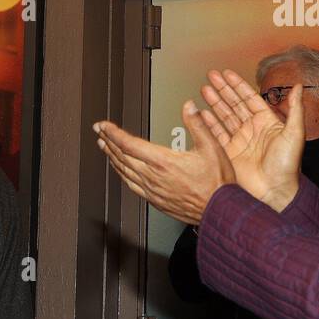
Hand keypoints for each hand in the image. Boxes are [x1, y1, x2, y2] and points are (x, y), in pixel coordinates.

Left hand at [95, 100, 234, 225]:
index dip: (113, 133)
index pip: (129, 144)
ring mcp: (151, 189)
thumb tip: (189, 107)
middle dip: (108, 141)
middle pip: (122, 156)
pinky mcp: (154, 199)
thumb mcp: (212, 147)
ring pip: (123, 171)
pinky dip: (121, 173)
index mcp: (163, 161)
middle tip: (100, 131)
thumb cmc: (217, 183)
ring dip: (112, 156)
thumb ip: (198, 125)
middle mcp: (153, 176)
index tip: (103, 125)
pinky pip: (131, 184)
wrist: (219, 211)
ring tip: (104, 146)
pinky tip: (120, 170)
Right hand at [198, 69, 303, 211]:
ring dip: (213, 102)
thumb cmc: (287, 166)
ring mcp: (239, 141)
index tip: (226, 74)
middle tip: (211, 76)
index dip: (237, 85)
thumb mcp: (295, 133)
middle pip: (234, 104)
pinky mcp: (228, 153)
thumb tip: (298, 87)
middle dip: (222, 89)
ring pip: (223, 116)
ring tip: (204, 90)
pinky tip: (201, 113)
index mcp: (267, 123)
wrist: (274, 192)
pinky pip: (216, 134)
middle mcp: (251, 130)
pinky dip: (208, 123)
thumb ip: (295, 109)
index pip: (249, 98)